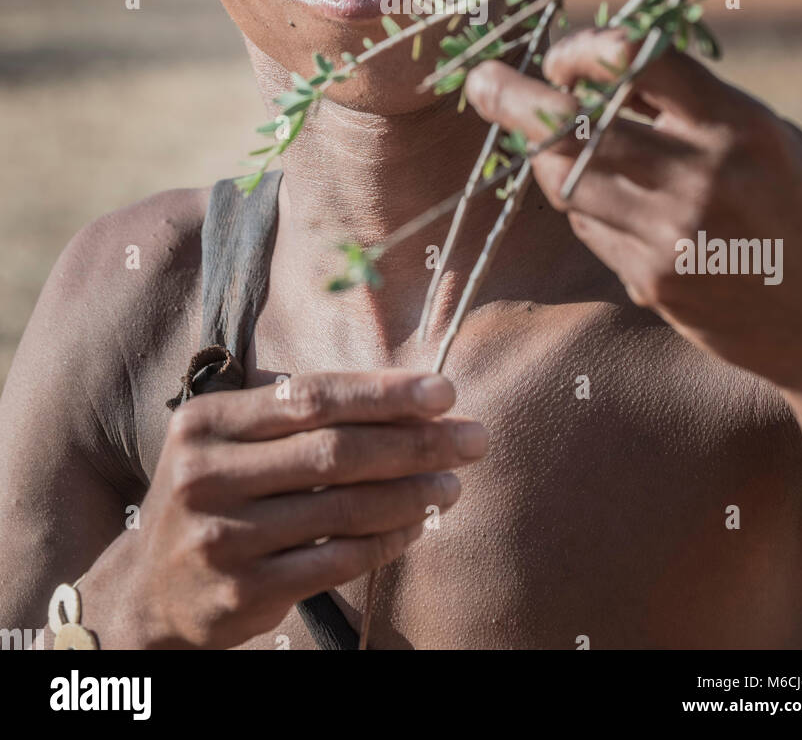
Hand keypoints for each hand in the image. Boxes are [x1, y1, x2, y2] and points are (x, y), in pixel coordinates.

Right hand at [83, 369, 485, 648]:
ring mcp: (224, 538)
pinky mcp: (244, 593)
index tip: (445, 391)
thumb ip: (289, 410)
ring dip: (411, 492)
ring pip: (342, 508)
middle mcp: (206, 477)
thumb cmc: (210, 493)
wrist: (148, 590)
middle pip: (334, 450)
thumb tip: (397, 389)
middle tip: (472, 437)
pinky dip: (386, 540)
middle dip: (414, 441)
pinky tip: (417, 524)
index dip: (383, 393)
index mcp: (206, 422)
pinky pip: (336, 561)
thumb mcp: (225, 439)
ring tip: (454, 481)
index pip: (311, 396)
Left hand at [465, 28, 801, 406]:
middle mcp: (699, 181)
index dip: (584, 49)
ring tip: (545, 134)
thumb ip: (688, 104)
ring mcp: (670, 240)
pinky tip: (610, 197)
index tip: (567, 55)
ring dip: (544, 152)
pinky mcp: (652, 284)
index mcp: (738, 126)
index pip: (637, 59)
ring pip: (565, 182)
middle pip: (571, 129)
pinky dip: (585, 203)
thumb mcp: (767, 133)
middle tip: (480, 79)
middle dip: (511, 99)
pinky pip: (589, 228)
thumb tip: (597, 71)